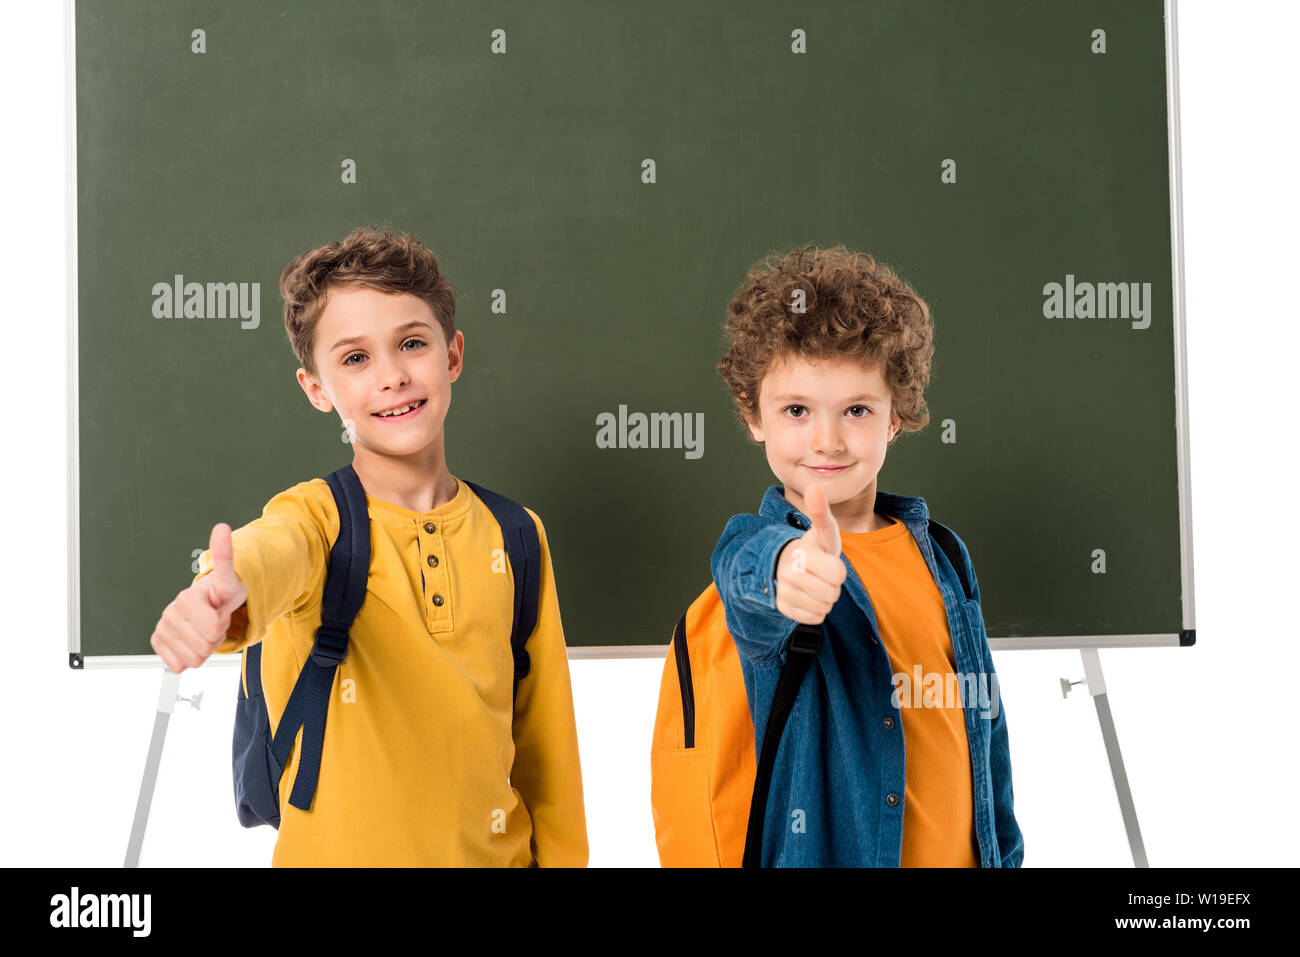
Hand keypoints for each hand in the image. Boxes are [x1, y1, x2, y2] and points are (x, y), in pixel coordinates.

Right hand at [149, 523, 248, 672]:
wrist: (210, 604)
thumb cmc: (221, 594)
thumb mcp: (231, 578)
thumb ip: (226, 556)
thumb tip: (222, 527)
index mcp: (187, 598)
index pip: (214, 628)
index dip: (224, 624)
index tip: (222, 611)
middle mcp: (170, 612)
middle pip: (204, 647)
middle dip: (216, 637)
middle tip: (215, 622)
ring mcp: (163, 628)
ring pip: (193, 659)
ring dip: (204, 648)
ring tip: (205, 630)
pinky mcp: (158, 643)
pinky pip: (179, 665)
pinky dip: (190, 658)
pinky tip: (192, 640)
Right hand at [774, 483, 846, 624]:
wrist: (787, 565)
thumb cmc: (813, 548)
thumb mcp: (821, 532)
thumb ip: (820, 512)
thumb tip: (814, 486)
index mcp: (800, 553)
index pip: (838, 574)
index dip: (838, 570)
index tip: (826, 560)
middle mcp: (788, 572)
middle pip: (832, 594)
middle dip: (832, 585)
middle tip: (821, 574)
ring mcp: (783, 591)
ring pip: (824, 608)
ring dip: (825, 598)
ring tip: (814, 583)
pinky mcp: (783, 608)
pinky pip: (815, 618)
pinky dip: (816, 610)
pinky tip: (807, 596)